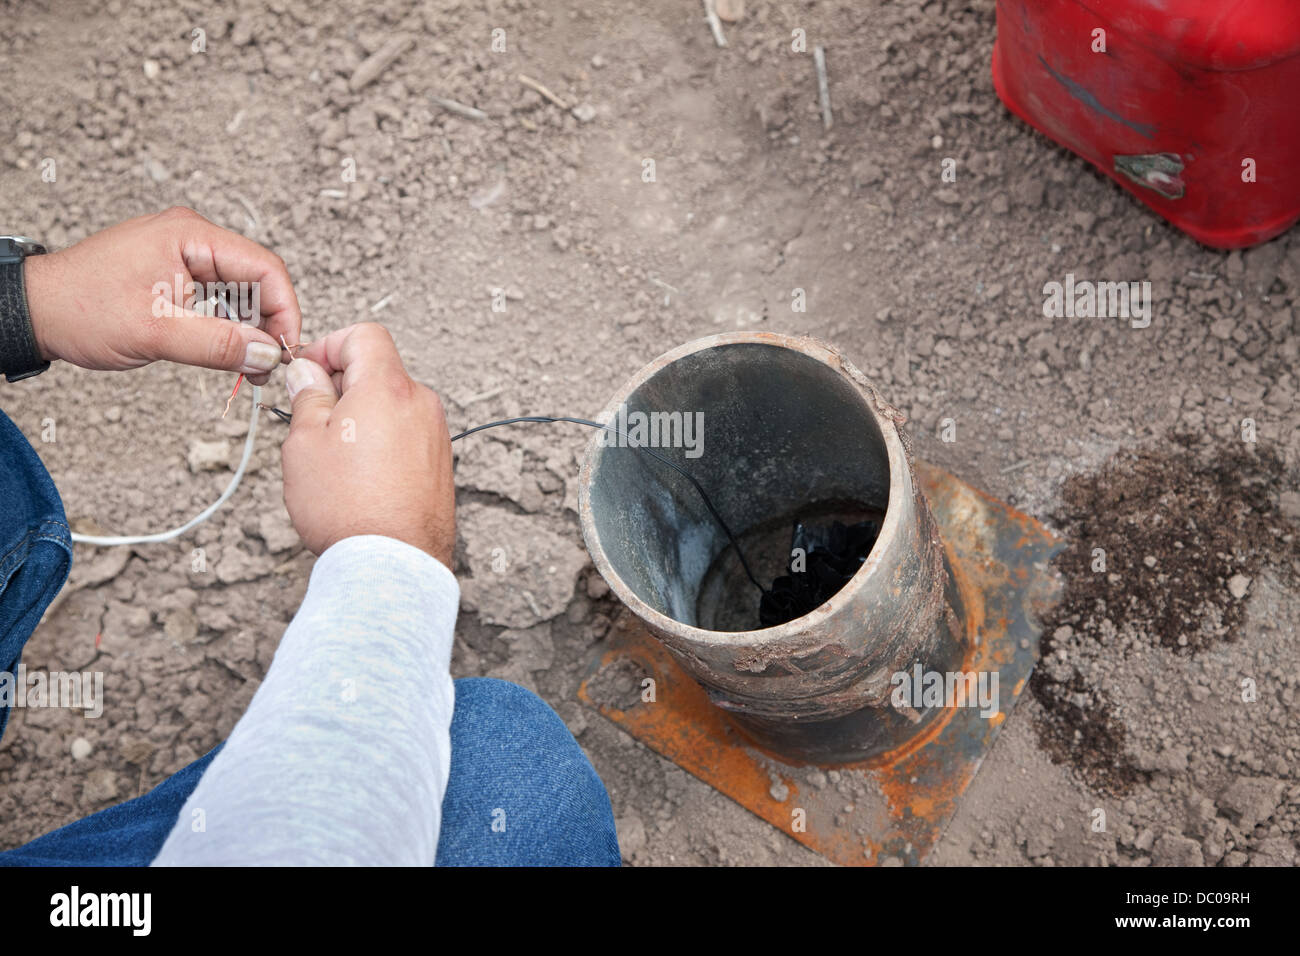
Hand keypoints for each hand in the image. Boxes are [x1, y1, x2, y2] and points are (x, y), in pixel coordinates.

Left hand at [22, 206, 300, 383]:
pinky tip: (226, 352)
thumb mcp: (155, 332)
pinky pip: (219, 300)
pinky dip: (228, 328)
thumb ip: (217, 344)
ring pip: (241, 294)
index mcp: (190, 236)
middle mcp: (191, 239)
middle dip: (268, 326)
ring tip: (245, 366)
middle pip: (258, 281)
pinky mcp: (175, 275)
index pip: (266, 268)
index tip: (285, 351)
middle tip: (264, 367)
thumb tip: (267, 353)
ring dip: (249, 331)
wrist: (33, 312)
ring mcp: (183, 256)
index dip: (284, 312)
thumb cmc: (80, 309)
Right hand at [280, 323, 454, 565]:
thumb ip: (307, 396)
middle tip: (311, 418)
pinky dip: (382, 442)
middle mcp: (421, 404)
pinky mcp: (441, 464)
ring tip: (335, 457)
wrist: (391, 564)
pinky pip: (406, 435)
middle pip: (379, 371)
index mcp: (388, 387)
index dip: (329, 346)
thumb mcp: (305, 443)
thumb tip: (308, 373)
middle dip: (342, 385)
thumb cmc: (348, 508)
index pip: (364, 336)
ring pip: (392, 406)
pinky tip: (360, 477)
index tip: (307, 372)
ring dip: (361, 416)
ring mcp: (436, 435)